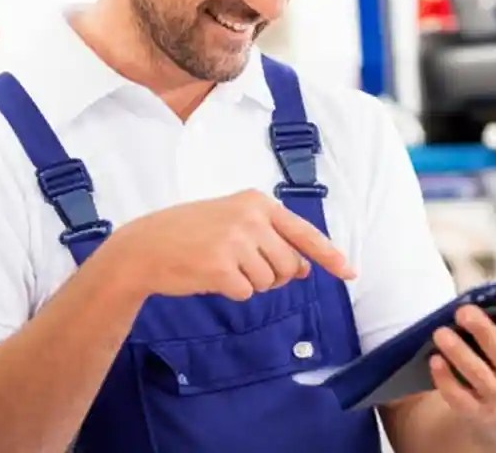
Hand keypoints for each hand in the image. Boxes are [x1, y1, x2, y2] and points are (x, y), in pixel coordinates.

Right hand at [105, 189, 355, 300]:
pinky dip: (230, 291)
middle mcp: (251, 217)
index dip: (330, 255)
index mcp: (256, 202)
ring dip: (249, 283)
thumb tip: (305, 268)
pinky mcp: (222, 266)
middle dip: (273, 275)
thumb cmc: (189, 234)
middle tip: (241, 266)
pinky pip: (246, 293)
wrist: (145, 246)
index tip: (350, 272)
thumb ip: (270, 239)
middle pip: (289, 265)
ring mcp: (237, 241)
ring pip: (269, 282)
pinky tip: (209, 275)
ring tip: (220, 265)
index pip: (304, 232)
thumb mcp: (232, 222)